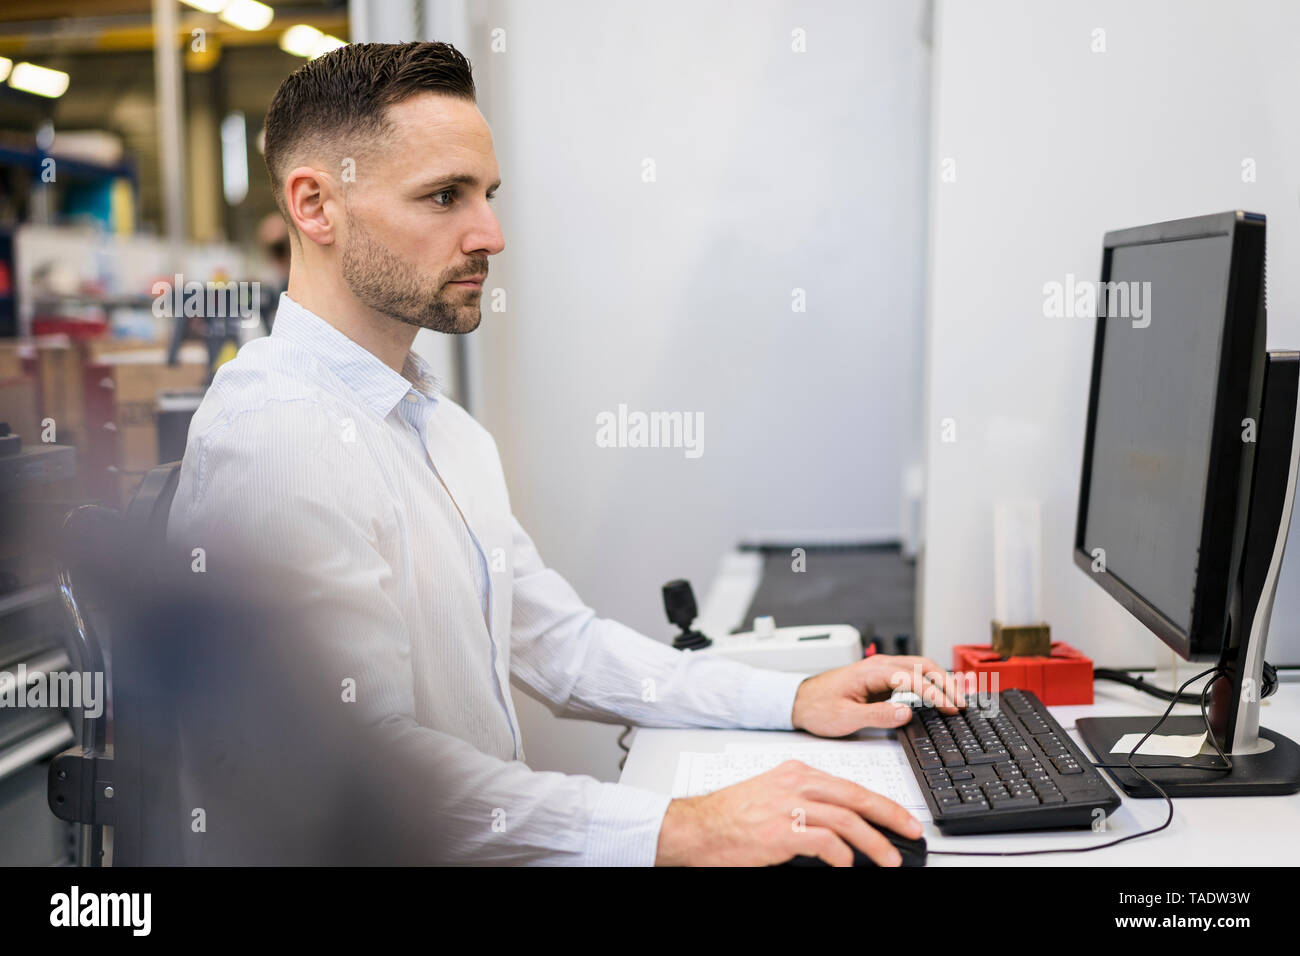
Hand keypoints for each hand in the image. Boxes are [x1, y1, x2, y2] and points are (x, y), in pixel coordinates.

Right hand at [654, 759, 923, 865]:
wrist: (695, 828)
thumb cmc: (729, 816)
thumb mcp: (772, 794)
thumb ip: (805, 801)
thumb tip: (841, 822)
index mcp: (796, 773)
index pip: (850, 784)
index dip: (880, 801)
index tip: (899, 816)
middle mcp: (795, 784)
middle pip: (856, 797)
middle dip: (890, 815)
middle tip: (911, 831)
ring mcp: (788, 807)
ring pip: (847, 821)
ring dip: (874, 843)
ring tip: (889, 859)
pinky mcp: (780, 832)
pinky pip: (825, 842)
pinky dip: (842, 855)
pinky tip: (847, 866)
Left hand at [790, 654, 966, 737]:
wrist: (799, 701)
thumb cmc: (818, 707)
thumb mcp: (846, 717)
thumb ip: (878, 715)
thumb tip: (907, 712)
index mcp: (872, 671)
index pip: (913, 679)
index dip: (936, 694)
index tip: (951, 708)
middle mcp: (879, 666)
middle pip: (923, 666)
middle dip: (947, 683)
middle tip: (963, 704)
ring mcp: (881, 671)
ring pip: (919, 669)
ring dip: (941, 681)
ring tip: (957, 700)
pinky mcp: (881, 680)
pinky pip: (911, 677)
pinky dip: (929, 684)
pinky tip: (938, 697)